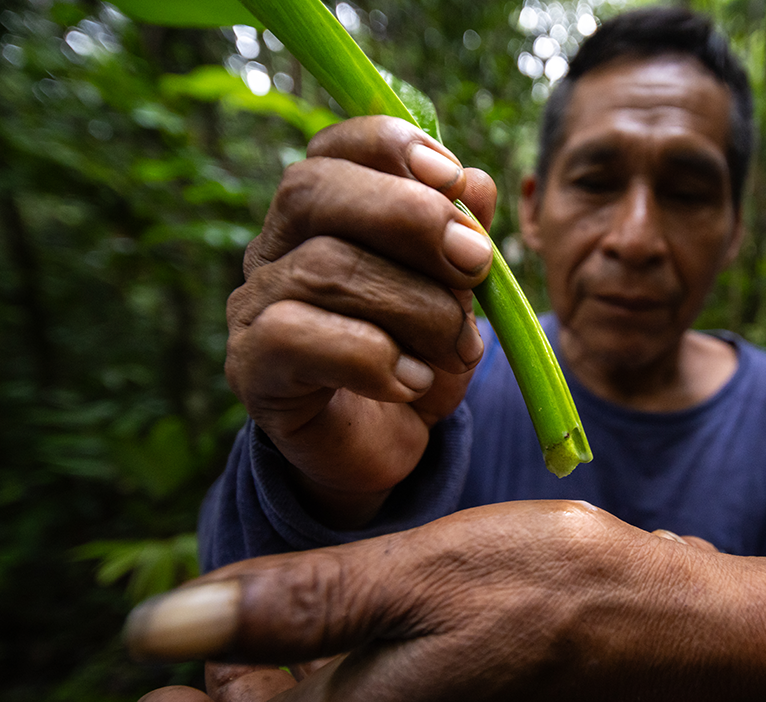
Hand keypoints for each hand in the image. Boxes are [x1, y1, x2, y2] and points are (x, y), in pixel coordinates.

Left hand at [125, 501, 765, 701]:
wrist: (699, 629)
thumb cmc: (569, 589)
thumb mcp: (425, 576)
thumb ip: (300, 606)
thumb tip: (158, 631)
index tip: (143, 697)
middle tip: (203, 651)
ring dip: (293, 682)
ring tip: (267, 634)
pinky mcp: (495, 700)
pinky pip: (402, 701)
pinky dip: (362, 668)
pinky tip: (367, 625)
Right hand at [225, 116, 498, 525]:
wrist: (382, 453)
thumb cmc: (416, 361)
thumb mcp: (456, 299)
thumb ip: (462, 239)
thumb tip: (477, 182)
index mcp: (322, 216)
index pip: (333, 148)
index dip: (389, 146)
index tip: (454, 177)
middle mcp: (275, 248)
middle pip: (311, 189)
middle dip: (408, 217)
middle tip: (476, 264)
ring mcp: (253, 306)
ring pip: (324, 267)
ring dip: (417, 306)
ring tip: (461, 348)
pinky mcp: (250, 367)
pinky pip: (294, 335)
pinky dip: (372, 356)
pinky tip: (412, 382)